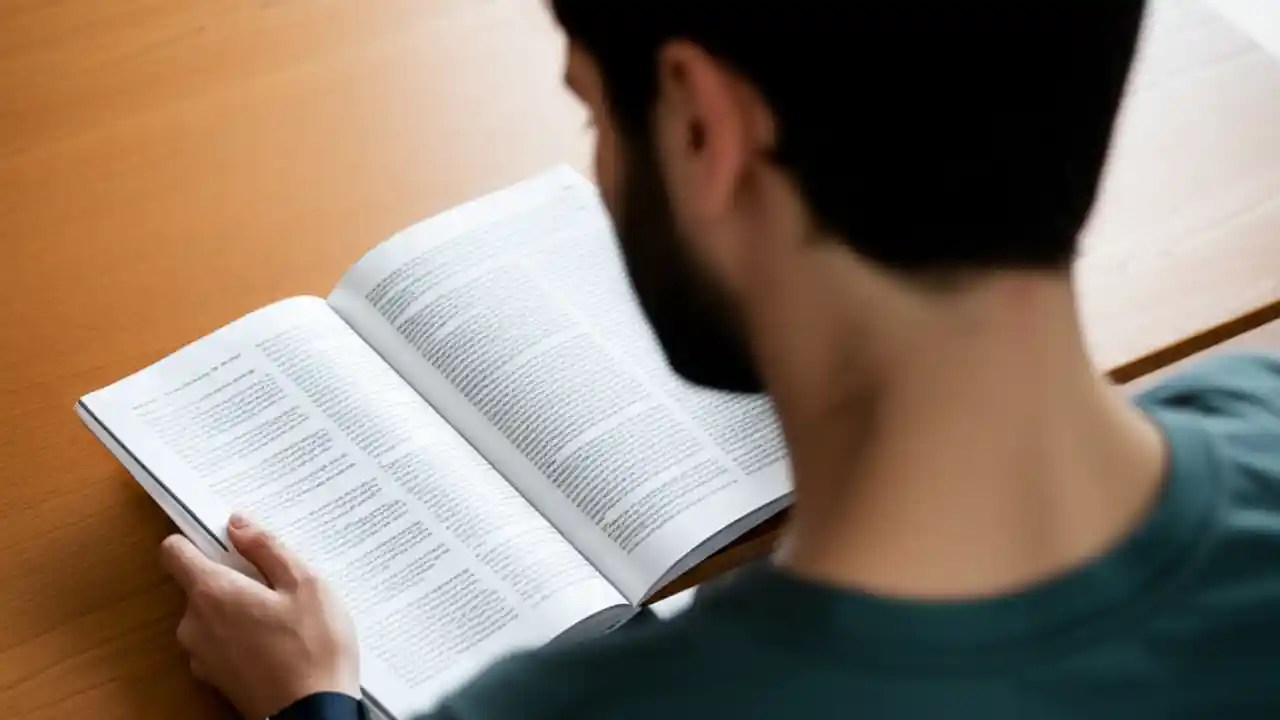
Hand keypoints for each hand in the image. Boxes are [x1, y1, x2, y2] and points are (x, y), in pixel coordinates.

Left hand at [159, 514, 359, 718]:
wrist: (312, 715)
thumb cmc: (314, 648)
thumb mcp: (305, 584)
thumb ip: (267, 549)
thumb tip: (237, 524)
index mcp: (212, 593)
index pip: (173, 552)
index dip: (196, 540)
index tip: (226, 541)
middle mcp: (194, 624)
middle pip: (198, 584)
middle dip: (233, 578)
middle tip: (277, 583)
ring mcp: (201, 656)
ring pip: (212, 615)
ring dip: (239, 608)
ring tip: (284, 616)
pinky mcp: (215, 679)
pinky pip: (221, 642)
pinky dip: (242, 636)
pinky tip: (279, 642)